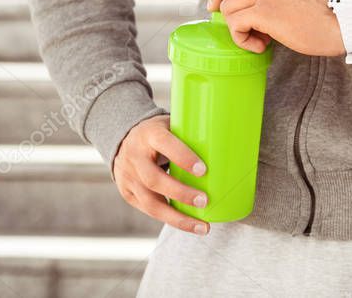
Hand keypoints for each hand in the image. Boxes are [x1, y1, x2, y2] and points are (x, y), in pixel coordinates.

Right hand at [113, 114, 210, 235]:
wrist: (123, 140)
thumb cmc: (159, 133)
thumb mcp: (170, 126)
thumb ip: (191, 135)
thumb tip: (228, 144)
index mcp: (149, 134)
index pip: (164, 143)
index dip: (182, 157)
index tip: (203, 170)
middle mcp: (135, 156)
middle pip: (154, 179)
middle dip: (181, 193)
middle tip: (205, 201)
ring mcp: (128, 177)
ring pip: (151, 203)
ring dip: (178, 218)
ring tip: (202, 226)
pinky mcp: (128, 194)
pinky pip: (149, 211)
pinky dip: (170, 219)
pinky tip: (189, 225)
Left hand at [205, 0, 345, 56]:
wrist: (340, 22)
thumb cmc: (321, 13)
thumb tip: (247, 7)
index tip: (214, 4)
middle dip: (234, 16)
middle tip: (255, 31)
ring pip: (227, 10)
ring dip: (239, 30)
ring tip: (261, 39)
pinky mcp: (263, 11)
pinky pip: (235, 25)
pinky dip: (242, 40)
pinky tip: (262, 46)